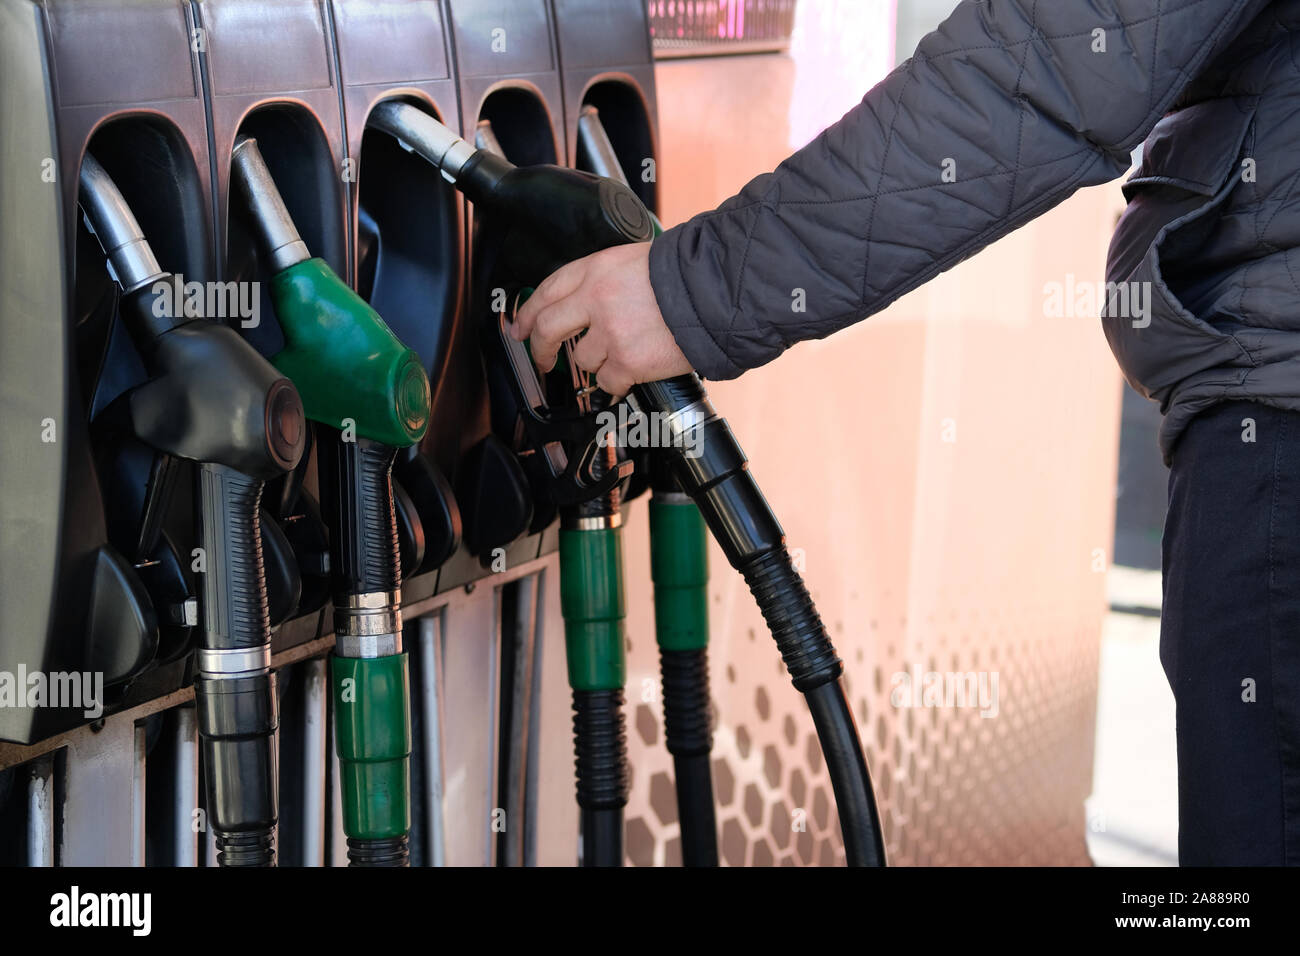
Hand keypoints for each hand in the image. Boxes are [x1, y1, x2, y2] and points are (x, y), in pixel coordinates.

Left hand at [510, 242, 692, 396]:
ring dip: (601, 361)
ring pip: (584, 359)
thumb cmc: (683, 277)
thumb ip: (603, 280)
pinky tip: (636, 368)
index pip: (547, 291)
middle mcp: (596, 300)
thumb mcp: (634, 261)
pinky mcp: (627, 362)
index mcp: (596, 270)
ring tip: (628, 349)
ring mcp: (610, 333)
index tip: (520, 328)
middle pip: (548, 329)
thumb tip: (581, 304)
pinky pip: (608, 382)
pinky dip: (620, 380)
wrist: (715, 294)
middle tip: (543, 359)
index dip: (528, 313)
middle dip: (540, 349)